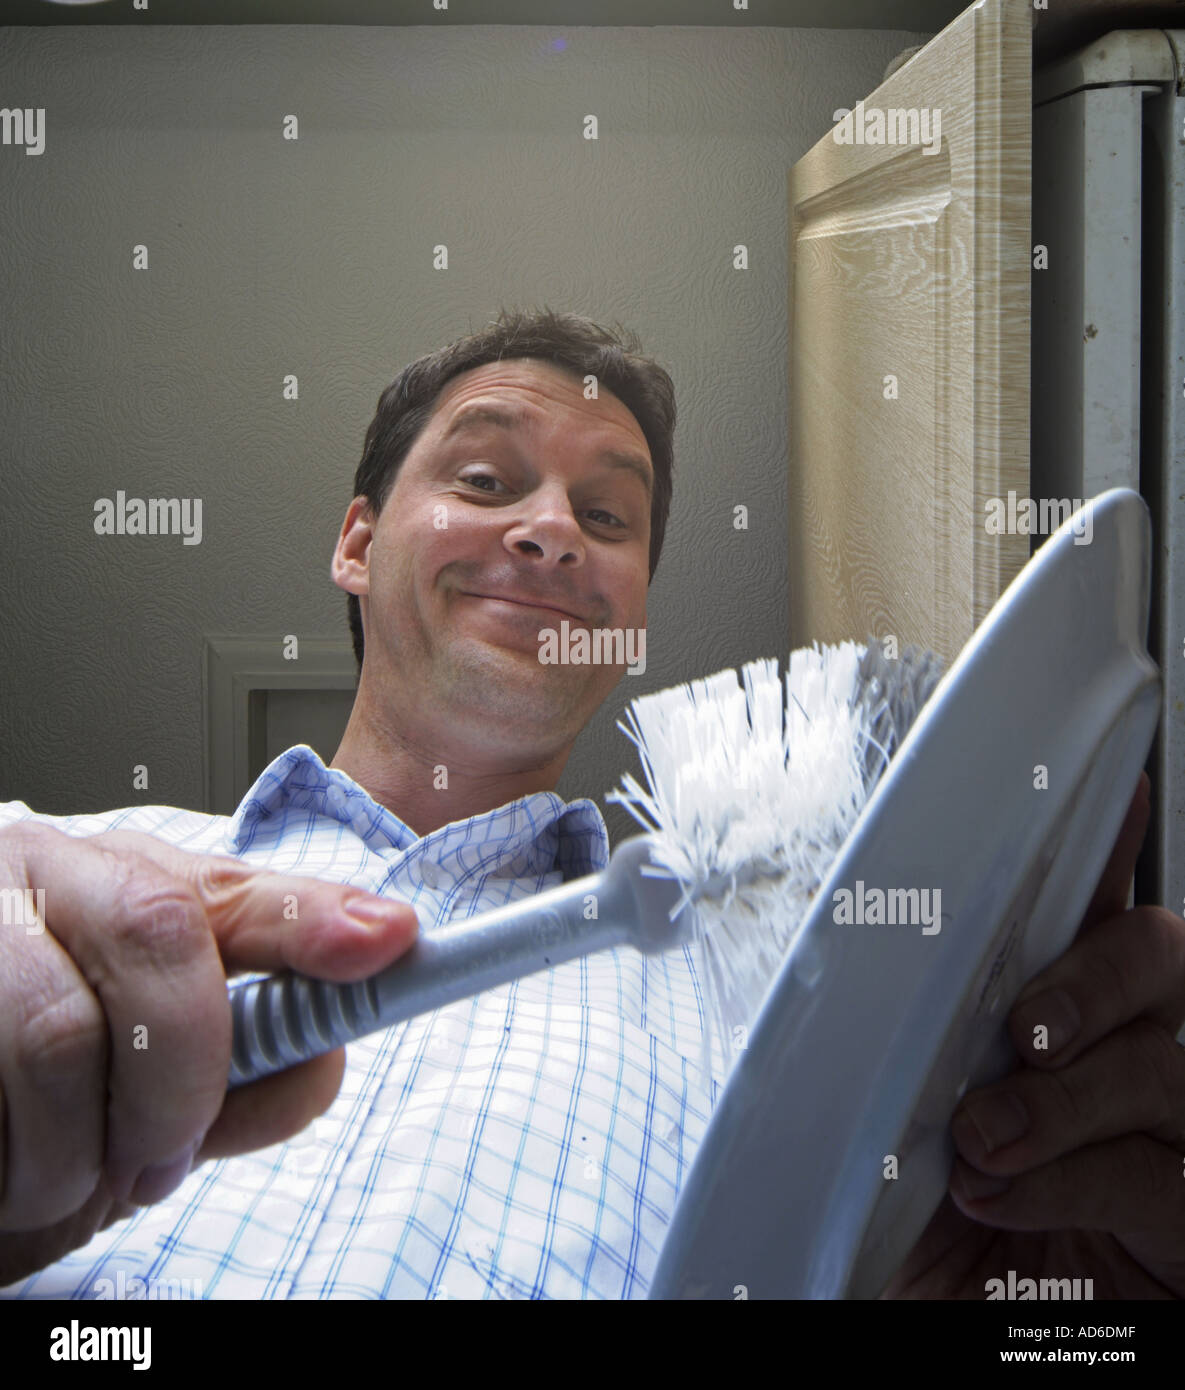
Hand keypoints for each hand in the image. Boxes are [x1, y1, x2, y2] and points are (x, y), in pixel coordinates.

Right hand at [0, 822, 418, 1285]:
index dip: (311, 918)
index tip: (387, 941)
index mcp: (121, 880)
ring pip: (60, 1029)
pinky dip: (10, 1159)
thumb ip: (251, 1059)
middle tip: (164, 1154)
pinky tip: (6, 1161)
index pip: (232, 889)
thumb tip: (330, 1049)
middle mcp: (49, 873)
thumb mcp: (158, 1078)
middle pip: (159, 932)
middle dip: (183, 1076)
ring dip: (76, 1146)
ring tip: (59, 1173)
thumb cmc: (47, 1096)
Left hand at [884, 771, 1184, 1298]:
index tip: (1117, 788)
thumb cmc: (923, 1242)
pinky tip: (1009, 1197)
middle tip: (1019, 1028)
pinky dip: (1074, 1180)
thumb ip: (906, 1053)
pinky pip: (1165, 1182)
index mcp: (1072, 1042)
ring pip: (1168, 1070)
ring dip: (1066, 1097)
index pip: (1105, 929)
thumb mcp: (898, 1137)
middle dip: (1094, 974)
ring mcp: (1179, 1154)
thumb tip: (855, 971)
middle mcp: (1142, 1084)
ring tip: (983, 1138)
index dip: (1113, 856)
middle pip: (1167, 965)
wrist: (925, 1325)